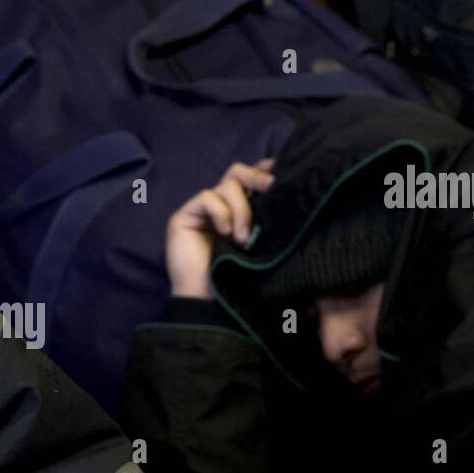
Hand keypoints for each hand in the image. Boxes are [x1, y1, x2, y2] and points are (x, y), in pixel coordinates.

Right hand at [165, 159, 274, 299]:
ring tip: (242, 237)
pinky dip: (220, 211)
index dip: (264, 170)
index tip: (284, 172)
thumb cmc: (237, 279)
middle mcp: (221, 207)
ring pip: (227, 185)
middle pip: (238, 172)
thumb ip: (268, 222)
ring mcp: (202, 211)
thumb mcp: (261, 245)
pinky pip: (207, 197)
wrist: (209, 302)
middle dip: (257, 177)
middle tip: (271, 188)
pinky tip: (225, 232)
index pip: (251, 180)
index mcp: (239, 212)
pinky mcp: (184, 216)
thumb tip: (289, 197)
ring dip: (241, 208)